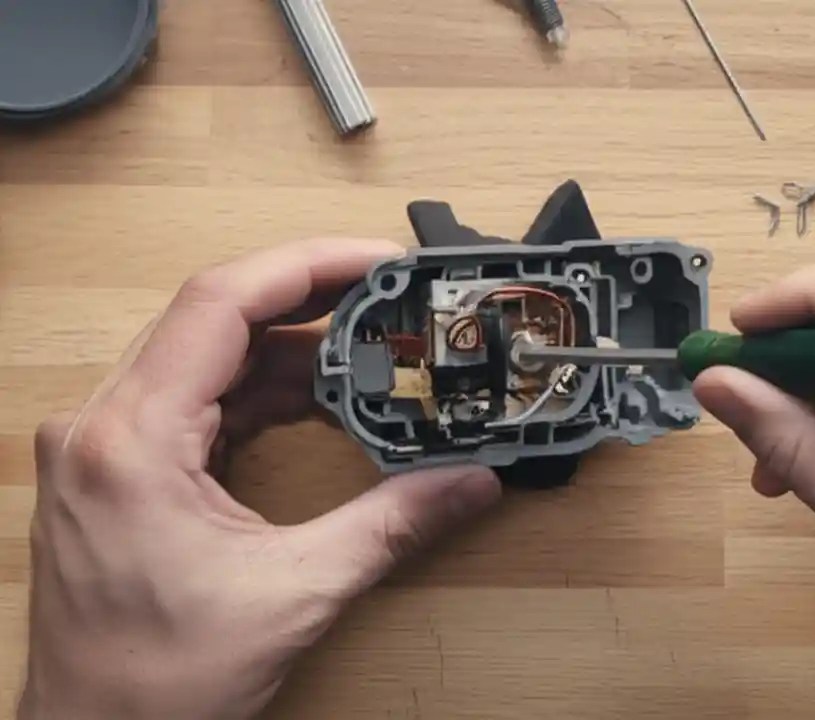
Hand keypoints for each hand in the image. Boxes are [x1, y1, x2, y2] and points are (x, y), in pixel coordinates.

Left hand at [20, 240, 501, 719]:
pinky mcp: (122, 469)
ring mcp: (107, 446)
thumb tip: (467, 483)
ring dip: (291, 353)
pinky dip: (263, 393)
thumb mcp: (294, 593)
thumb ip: (392, 525)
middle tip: (388, 298)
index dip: (305, 266)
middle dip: (310, 304)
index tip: (373, 260)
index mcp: (131, 441)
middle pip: (215, 319)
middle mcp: (104, 428)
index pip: (219, 304)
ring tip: (370, 353)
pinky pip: (199, 400)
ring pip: (209, 358)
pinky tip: (320, 401)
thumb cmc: (155, 684)